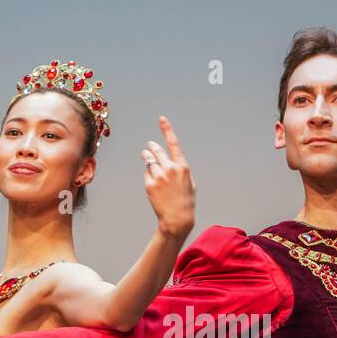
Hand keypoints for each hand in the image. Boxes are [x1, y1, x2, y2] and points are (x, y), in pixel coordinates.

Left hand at [141, 115, 195, 239]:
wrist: (177, 219)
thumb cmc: (186, 201)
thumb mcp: (190, 182)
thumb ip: (180, 168)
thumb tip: (169, 160)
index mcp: (183, 167)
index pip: (173, 143)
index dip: (167, 129)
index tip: (162, 119)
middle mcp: (170, 169)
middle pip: (157, 151)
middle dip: (152, 147)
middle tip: (149, 147)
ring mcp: (159, 176)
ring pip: (149, 161)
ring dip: (147, 157)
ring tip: (147, 157)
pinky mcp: (150, 185)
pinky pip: (146, 174)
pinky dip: (149, 175)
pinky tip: (154, 182)